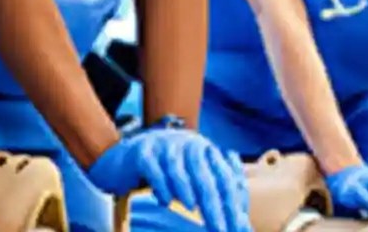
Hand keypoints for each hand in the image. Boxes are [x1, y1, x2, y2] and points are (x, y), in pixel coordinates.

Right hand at [86, 128, 251, 231]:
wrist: (124, 159)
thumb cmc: (165, 175)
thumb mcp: (192, 181)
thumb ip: (216, 197)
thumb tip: (243, 226)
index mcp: (205, 151)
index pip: (225, 177)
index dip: (234, 204)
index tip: (238, 229)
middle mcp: (186, 144)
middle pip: (204, 175)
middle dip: (213, 205)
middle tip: (220, 229)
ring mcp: (163, 146)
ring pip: (178, 168)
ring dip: (186, 189)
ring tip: (192, 208)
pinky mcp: (141, 152)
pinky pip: (152, 168)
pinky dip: (160, 185)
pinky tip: (164, 201)